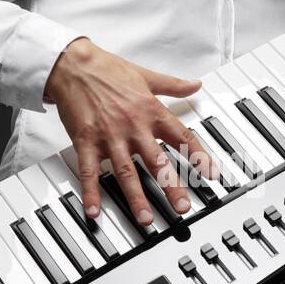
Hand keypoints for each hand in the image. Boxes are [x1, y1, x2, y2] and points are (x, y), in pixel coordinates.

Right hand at [44, 37, 219, 225]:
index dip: (198, 156)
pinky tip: (94, 211)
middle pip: (157, 162)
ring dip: (136, 197)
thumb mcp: (146, 76)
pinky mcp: (86, 141)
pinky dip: (91, 192)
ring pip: (126, 172)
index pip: (181, 137)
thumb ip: (173, 85)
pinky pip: (90, 171)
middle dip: (171, 186)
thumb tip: (195, 85)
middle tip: (182, 207)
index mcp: (151, 111)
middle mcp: (133, 126)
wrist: (73, 65)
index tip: (211, 174)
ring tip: (145, 218)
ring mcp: (109, 136)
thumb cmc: (108, 69)